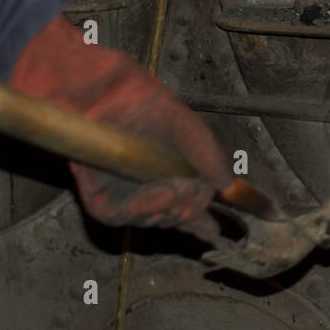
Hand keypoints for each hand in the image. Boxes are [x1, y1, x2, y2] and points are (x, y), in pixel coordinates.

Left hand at [10, 16, 228, 236]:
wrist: (110, 97)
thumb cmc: (148, 106)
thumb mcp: (192, 132)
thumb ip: (212, 160)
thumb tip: (229, 187)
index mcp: (170, 176)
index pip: (188, 208)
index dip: (201, 224)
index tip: (214, 232)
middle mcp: (147, 190)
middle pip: (174, 219)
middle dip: (188, 211)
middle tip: (190, 194)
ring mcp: (123, 196)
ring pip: (152, 221)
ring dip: (167, 209)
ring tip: (171, 189)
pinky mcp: (100, 199)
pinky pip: (123, 218)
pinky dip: (142, 210)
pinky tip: (150, 195)